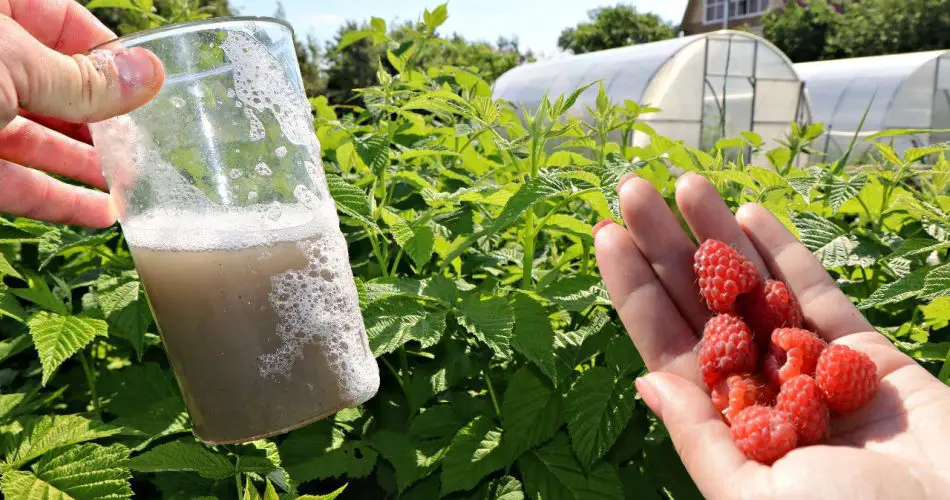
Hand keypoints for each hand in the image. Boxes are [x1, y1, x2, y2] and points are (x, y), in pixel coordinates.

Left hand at [0, 0, 162, 227]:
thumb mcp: (14, 63)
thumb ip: (83, 79)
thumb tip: (148, 75)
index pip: (63, 23)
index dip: (108, 57)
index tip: (145, 90)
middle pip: (53, 88)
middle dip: (100, 122)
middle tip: (142, 145)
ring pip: (36, 139)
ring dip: (84, 166)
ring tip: (130, 185)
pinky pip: (12, 182)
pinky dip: (56, 200)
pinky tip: (99, 214)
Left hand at [593, 173, 949, 498]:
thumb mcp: (752, 496)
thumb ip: (699, 439)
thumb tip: (646, 383)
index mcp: (727, 427)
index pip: (667, 346)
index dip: (635, 291)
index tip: (606, 237)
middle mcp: (762, 392)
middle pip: (702, 307)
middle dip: (667, 248)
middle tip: (633, 189)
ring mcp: (812, 369)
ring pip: (755, 290)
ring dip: (719, 237)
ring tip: (685, 184)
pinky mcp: (865, 354)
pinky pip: (817, 295)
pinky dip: (786, 254)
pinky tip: (750, 215)